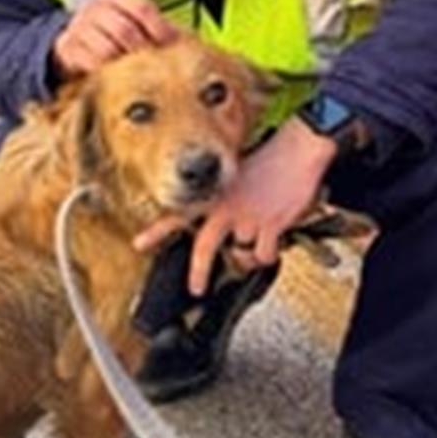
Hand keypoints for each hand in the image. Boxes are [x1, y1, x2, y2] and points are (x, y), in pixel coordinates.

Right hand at [51, 0, 180, 79]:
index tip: (169, 45)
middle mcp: (95, 9)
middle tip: (154, 67)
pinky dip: (104, 72)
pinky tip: (114, 79)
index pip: (142, 8)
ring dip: (124, 65)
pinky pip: (88, 63)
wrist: (72, 45)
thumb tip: (193, 44)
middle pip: (125, 29)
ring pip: (106, 49)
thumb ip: (158, 30)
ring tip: (136, 76)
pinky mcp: (67, 49)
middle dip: (142, 51)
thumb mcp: (132, 24)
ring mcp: (78, 28)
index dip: (160, 28)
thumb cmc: (108, 35)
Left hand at [135, 118, 338, 295]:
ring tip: (257, 241)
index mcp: (215, 195)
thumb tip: (229, 231)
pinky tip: (273, 240)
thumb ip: (227, 204)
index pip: (178, 214)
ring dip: (249, 254)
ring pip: (241, 254)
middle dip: (198, 272)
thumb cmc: (270, 161)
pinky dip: (269, 253)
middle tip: (195, 287)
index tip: (139, 244)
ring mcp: (248, 218)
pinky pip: (264, 255)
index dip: (156, 232)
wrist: (297, 149)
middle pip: (204, 247)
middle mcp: (227, 208)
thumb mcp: (236, 178)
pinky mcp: (270, 226)